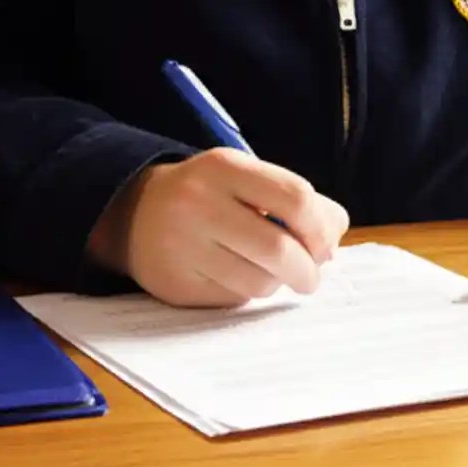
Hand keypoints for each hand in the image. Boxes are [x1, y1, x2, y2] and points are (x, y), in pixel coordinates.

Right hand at [88, 148, 349, 306]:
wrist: (134, 213)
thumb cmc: (211, 196)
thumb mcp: (247, 180)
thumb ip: (297, 201)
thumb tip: (333, 240)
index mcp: (224, 167)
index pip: (295, 198)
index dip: (321, 229)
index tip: (325, 245)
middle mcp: (199, 203)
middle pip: (279, 249)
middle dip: (308, 271)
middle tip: (310, 277)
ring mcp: (183, 246)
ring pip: (259, 281)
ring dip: (275, 283)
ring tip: (266, 271)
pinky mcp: (176, 283)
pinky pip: (232, 298)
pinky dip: (245, 292)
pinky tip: (232, 275)